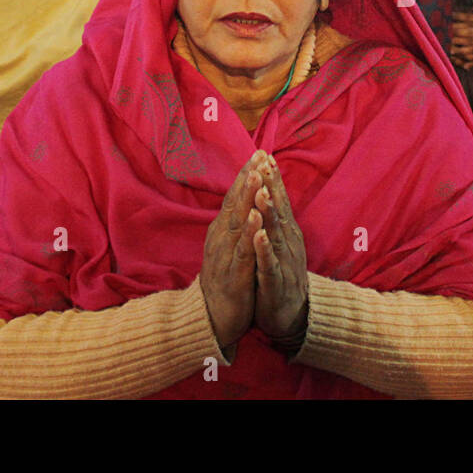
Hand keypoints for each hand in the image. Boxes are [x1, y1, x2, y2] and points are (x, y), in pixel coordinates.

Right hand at [199, 150, 263, 349]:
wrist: (213, 319)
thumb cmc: (225, 280)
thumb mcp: (228, 247)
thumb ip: (234, 223)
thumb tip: (241, 197)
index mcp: (222, 231)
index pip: (235, 197)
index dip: (246, 175)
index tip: (259, 152)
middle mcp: (221, 239)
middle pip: (235, 203)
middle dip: (248, 178)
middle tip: (258, 155)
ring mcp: (226, 257)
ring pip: (238, 223)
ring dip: (247, 199)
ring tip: (257, 178)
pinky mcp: (234, 276)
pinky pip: (242, 252)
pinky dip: (250, 234)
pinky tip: (257, 219)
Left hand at [252, 152, 308, 342]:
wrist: (292, 315)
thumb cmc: (280, 275)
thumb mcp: (279, 243)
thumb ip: (275, 219)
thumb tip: (269, 189)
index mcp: (286, 232)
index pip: (279, 200)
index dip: (273, 178)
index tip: (265, 154)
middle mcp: (288, 242)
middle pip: (279, 210)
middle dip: (272, 186)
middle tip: (265, 162)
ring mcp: (283, 262)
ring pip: (275, 233)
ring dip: (269, 212)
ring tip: (262, 191)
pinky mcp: (276, 282)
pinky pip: (269, 263)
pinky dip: (264, 248)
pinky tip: (259, 235)